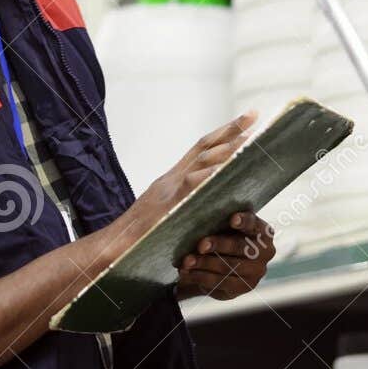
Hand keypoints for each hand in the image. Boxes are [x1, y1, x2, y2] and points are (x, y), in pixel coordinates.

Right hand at [86, 112, 257, 267]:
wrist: (113, 252)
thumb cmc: (140, 240)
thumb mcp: (167, 215)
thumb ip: (187, 203)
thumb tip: (215, 200)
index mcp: (172, 180)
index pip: (200, 148)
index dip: (223, 132)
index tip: (247, 118)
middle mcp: (170, 179)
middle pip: (204, 147)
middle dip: (231, 131)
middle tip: (254, 116)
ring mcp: (168, 190)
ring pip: (200, 161)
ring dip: (226, 149)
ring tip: (249, 140)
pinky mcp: (166, 205)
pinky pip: (192, 184)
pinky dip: (211, 175)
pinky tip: (229, 169)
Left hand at [176, 211, 275, 299]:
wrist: (222, 263)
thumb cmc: (223, 236)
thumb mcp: (224, 226)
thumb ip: (219, 221)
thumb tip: (197, 216)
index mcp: (263, 232)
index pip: (255, 225)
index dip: (244, 222)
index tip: (232, 219)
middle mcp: (265, 252)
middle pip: (241, 247)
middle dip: (218, 245)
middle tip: (200, 245)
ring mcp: (256, 272)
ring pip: (228, 266)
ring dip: (204, 263)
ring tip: (187, 261)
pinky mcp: (243, 287)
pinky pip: (220, 282)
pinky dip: (201, 276)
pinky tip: (188, 272)